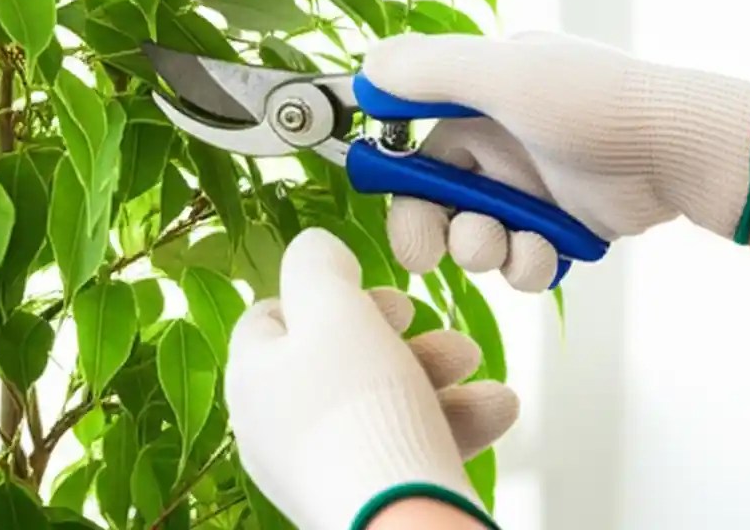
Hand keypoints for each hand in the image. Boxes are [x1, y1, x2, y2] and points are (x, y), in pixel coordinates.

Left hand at [226, 228, 516, 529]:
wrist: (399, 523)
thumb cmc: (360, 412)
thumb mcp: (333, 309)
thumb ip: (319, 266)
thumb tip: (315, 248)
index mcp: (254, 377)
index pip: (274, 318)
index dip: (329, 295)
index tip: (381, 293)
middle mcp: (277, 426)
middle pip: (339, 359)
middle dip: (403, 336)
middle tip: (438, 330)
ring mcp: (321, 466)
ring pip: (383, 402)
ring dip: (438, 375)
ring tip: (477, 366)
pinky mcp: (365, 495)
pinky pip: (407, 447)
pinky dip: (452, 422)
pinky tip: (496, 408)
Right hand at [365, 32, 749, 290]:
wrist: (678, 151)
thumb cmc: (596, 101)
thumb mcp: (503, 74)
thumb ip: (429, 71)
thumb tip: (366, 72)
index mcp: (473, 103)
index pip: (409, 149)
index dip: (397, 184)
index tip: (401, 205)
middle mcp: (494, 146)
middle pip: (433, 206)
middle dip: (437, 232)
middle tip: (440, 249)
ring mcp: (526, 190)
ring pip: (473, 240)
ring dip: (486, 250)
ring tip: (516, 240)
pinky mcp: (556, 227)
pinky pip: (518, 261)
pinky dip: (529, 263)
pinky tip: (549, 249)